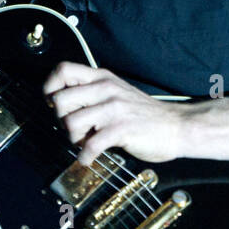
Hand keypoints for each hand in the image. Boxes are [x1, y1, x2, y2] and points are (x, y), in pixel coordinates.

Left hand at [42, 61, 187, 166]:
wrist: (177, 126)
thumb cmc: (145, 113)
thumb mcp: (117, 92)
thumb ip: (93, 92)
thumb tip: (63, 102)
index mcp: (102, 78)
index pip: (63, 70)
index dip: (50, 87)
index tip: (53, 103)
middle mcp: (105, 89)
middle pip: (60, 100)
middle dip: (60, 119)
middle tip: (74, 128)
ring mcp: (113, 109)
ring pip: (70, 123)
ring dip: (73, 139)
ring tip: (85, 142)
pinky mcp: (121, 129)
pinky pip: (90, 145)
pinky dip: (85, 157)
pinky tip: (90, 158)